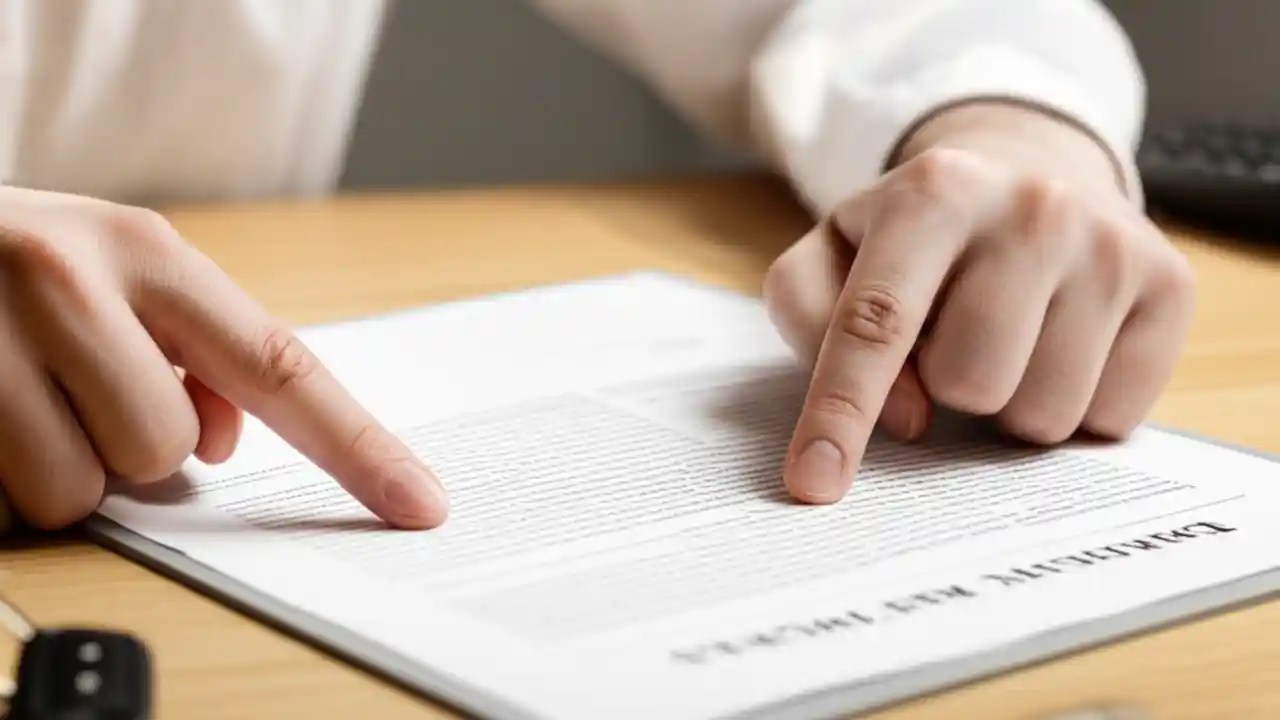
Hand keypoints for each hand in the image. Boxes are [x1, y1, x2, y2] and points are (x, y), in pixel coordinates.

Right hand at [0, 187, 447, 531]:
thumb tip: (224, 439)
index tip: (420, 503)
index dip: (358, 446)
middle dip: (128, 447)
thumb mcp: (110, 273)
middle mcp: (65, 280)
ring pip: (78, 492)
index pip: (280, 366)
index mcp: (143, 250)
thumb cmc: (8, 265)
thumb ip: (189, 349)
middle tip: (73, 391)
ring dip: (57, 472)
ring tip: (14, 401)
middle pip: (165, 452)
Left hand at [764, 102, 1195, 502]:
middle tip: (952, 338)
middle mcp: (1032, 206)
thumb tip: (906, 417)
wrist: (1032, 177)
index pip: (876, 322)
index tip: (812, 485)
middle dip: (946, 387)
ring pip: (1040, 413)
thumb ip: (817, 323)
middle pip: (968, 382)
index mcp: (933, 192)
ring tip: (1008, 339)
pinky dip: (1073, 405)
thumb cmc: (914, 241)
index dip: (839, 412)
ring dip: (1009, 402)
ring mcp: (1111, 243)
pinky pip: (1108, 419)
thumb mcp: (833, 254)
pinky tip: (1062, 344)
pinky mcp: (1171, 285)